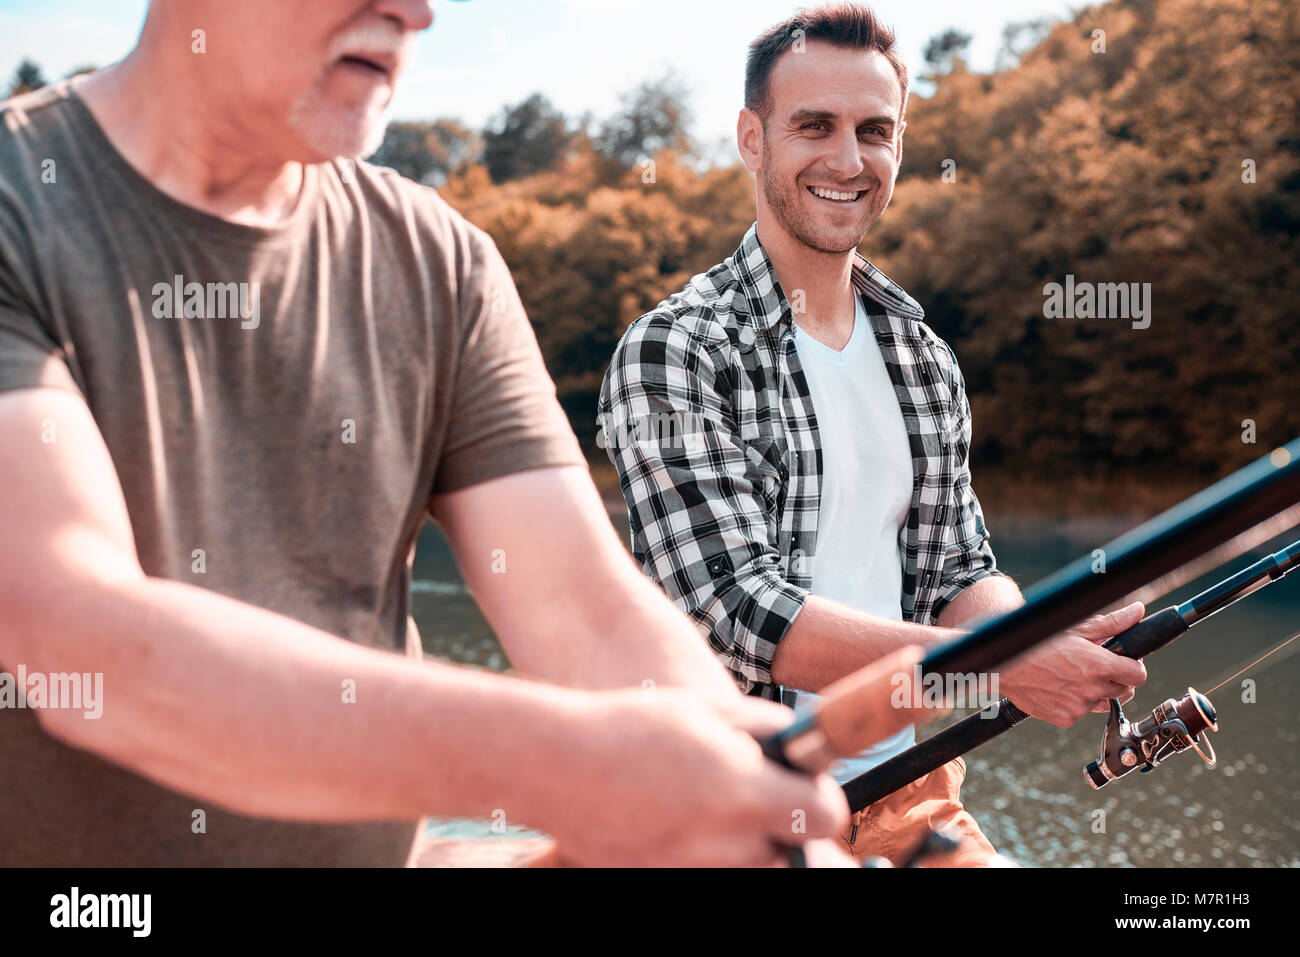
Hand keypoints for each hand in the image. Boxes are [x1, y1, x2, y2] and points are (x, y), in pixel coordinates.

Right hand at [543, 689, 850, 866]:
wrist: (557, 764)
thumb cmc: (633, 727)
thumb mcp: (706, 709)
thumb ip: (764, 727)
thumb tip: (799, 745)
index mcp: (745, 791)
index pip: (826, 815)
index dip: (821, 797)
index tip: (806, 785)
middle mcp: (726, 841)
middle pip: (788, 853)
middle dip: (778, 825)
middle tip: (749, 794)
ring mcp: (692, 869)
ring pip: (747, 866)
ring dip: (740, 842)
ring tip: (703, 804)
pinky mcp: (661, 881)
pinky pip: (703, 872)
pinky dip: (699, 852)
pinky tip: (671, 819)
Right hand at [1000, 601, 1148, 727]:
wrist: (1004, 662)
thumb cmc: (1037, 642)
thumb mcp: (1077, 628)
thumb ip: (1113, 623)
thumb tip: (1137, 611)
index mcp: (1100, 665)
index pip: (1138, 675)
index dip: (1133, 667)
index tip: (1123, 662)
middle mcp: (1092, 689)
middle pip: (1124, 690)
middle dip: (1115, 678)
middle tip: (1095, 666)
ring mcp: (1079, 707)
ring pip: (1103, 703)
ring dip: (1096, 692)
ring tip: (1075, 676)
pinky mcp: (1065, 718)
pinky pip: (1081, 713)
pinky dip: (1075, 703)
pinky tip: (1061, 687)